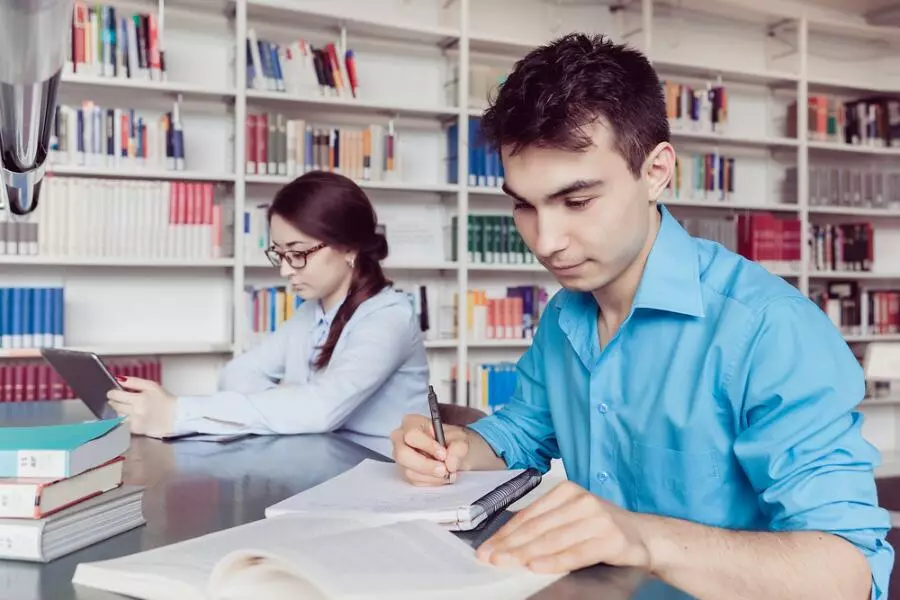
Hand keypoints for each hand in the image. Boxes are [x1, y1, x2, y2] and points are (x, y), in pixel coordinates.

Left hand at [107, 376, 176, 438]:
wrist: (176, 417)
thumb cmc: (165, 400)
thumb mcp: (152, 386)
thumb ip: (134, 381)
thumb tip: (119, 379)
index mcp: (139, 398)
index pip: (117, 395)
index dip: (112, 393)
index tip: (112, 393)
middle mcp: (135, 411)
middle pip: (116, 406)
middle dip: (114, 402)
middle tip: (117, 400)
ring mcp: (135, 422)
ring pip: (118, 416)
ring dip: (118, 411)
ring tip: (124, 408)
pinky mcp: (137, 430)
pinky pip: (123, 425)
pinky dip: (123, 420)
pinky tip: (129, 416)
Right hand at [390, 414, 469, 485]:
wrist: (454, 453)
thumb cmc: (453, 441)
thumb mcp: (461, 439)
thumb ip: (458, 448)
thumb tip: (450, 464)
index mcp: (412, 423)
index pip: (412, 435)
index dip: (427, 446)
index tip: (444, 454)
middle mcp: (400, 439)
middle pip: (403, 455)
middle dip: (426, 466)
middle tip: (444, 470)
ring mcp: (400, 457)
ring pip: (409, 471)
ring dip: (431, 476)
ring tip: (448, 473)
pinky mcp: (404, 471)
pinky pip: (413, 481)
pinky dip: (430, 481)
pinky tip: (440, 476)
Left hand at [475, 481, 651, 573]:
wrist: (644, 537)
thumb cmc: (600, 528)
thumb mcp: (571, 518)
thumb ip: (545, 525)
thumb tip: (506, 542)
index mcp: (568, 491)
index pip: (529, 514)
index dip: (506, 533)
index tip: (487, 547)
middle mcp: (582, 501)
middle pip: (538, 527)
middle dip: (510, 544)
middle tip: (490, 558)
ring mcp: (598, 519)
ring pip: (554, 539)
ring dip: (526, 553)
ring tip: (507, 562)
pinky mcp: (611, 539)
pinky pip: (576, 552)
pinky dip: (555, 561)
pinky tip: (536, 567)